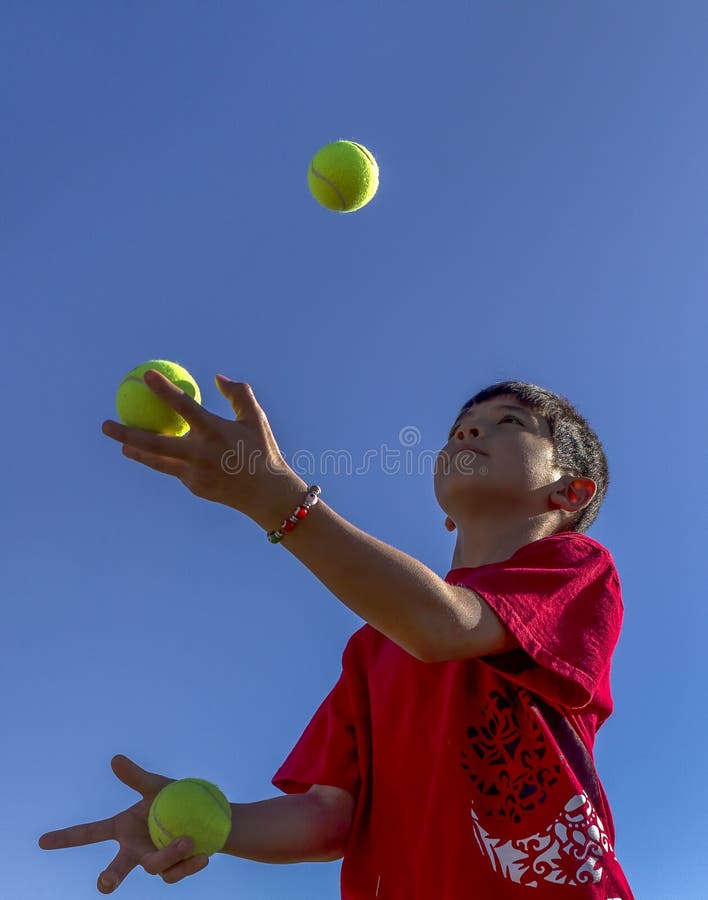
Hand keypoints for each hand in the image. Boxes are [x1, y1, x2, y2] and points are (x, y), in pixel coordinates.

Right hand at [38, 755, 209, 892]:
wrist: (206, 818)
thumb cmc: (176, 799)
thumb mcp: (157, 786)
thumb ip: (136, 778)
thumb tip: (115, 759)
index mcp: (123, 828)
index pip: (90, 833)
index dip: (66, 838)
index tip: (42, 841)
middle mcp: (134, 849)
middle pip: (117, 867)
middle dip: (110, 877)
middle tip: (104, 883)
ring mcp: (152, 861)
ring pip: (153, 866)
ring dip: (169, 854)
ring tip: (187, 840)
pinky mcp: (172, 870)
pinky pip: (176, 872)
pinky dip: (188, 864)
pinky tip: (202, 855)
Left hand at [101, 371, 305, 519]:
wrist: (267, 493)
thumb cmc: (262, 450)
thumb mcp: (255, 418)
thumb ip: (238, 393)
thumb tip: (216, 378)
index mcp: (215, 432)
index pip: (183, 406)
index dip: (163, 389)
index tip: (145, 375)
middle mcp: (200, 454)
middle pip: (153, 443)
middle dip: (125, 433)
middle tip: (106, 424)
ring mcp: (194, 474)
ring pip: (156, 462)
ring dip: (135, 452)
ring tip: (121, 445)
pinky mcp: (193, 487)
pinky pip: (175, 470)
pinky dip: (166, 461)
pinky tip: (157, 456)